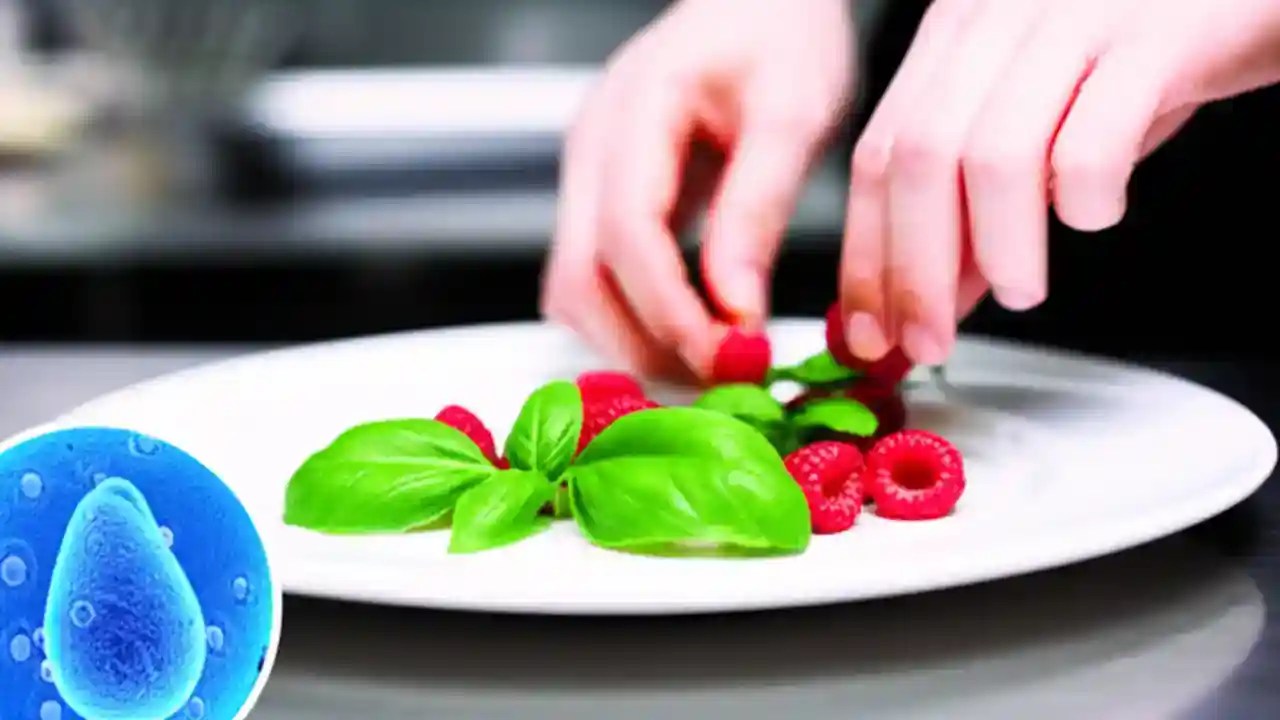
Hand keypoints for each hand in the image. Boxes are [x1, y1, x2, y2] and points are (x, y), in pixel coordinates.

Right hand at [542, 0, 853, 380]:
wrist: (761, 1)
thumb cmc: (783, 35)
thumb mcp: (793, 111)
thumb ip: (758, 209)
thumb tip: (737, 312)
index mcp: (634, 110)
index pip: (627, 234)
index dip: (673, 310)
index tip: (734, 356)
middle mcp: (592, 148)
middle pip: (579, 279)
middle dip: (646, 343)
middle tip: (726, 378)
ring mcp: (587, 176)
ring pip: (574, 291)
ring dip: (635, 341)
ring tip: (715, 362)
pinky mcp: (601, 199)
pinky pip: (594, 279)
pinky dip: (634, 319)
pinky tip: (692, 329)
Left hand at [838, 0, 1279, 365]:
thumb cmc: (1146, 48)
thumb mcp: (1044, 116)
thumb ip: (981, 196)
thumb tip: (939, 292)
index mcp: (957, 32)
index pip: (879, 154)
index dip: (866, 254)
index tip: (868, 331)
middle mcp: (999, 16)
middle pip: (920, 159)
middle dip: (915, 271)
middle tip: (930, 341)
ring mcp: (1074, 18)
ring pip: (993, 157)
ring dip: (998, 250)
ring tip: (1023, 290)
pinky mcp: (1155, 37)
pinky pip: (1090, 144)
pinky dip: (1084, 202)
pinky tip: (1097, 212)